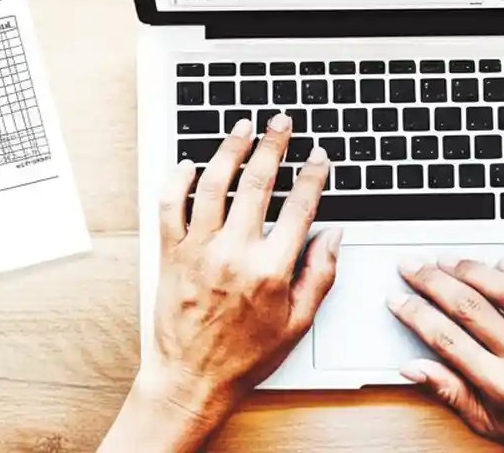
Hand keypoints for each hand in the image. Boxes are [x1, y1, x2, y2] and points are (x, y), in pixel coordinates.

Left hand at [101, 114, 340, 452]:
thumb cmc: (244, 357)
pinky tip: (190, 163)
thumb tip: (334, 236)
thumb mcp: (299, 323)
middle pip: (258, 182)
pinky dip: (178, 180)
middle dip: (274, 145)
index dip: (313, 175)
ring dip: (231, 149)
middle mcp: (234, 253)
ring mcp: (199, 251)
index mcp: (271, 269)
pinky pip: (170, 206)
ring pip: (214, 183)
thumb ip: (320, 275)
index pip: (299, 206)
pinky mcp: (171, 254)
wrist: (192, 381)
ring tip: (243, 127)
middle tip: (281, 123)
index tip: (318, 157)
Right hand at [389, 258, 503, 452]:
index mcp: (500, 386)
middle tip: (414, 268)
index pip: (446, 340)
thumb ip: (450, 392)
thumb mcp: (488, 423)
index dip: (416, 315)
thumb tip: (413, 369)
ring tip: (451, 261)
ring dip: (474, 270)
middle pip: (470, 308)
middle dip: (433, 282)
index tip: (399, 300)